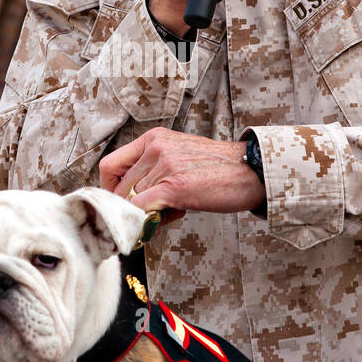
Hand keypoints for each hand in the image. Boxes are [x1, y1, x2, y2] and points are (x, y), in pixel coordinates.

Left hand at [99, 127, 265, 217]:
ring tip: (171, 213)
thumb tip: (132, 203)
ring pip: (130, 201)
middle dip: (130, 207)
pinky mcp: (174, 187)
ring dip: (145, 215)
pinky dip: (144, 223)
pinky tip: (161, 223)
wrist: (251, 171)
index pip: (111, 165)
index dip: (110, 190)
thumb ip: (154, 172)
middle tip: (153, 214)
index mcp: (154, 138)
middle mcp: (155, 147)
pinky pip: (141, 210)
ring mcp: (164, 166)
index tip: (120, 204)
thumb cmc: (218, 168)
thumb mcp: (180, 156)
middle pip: (118, 187)